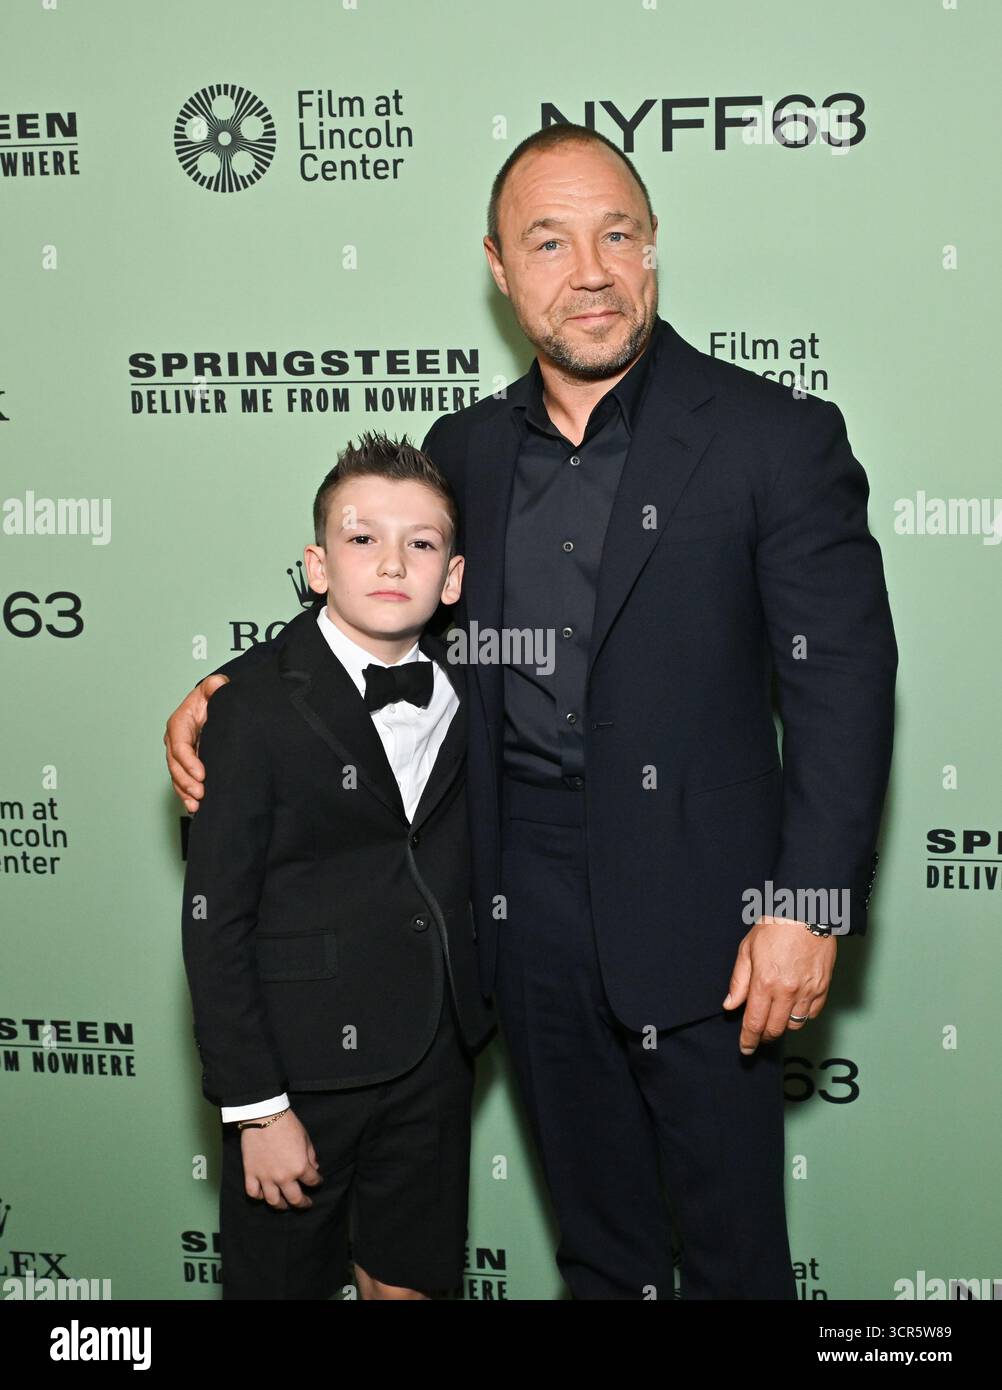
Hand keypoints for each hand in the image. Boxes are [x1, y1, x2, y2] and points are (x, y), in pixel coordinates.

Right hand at [164, 674, 228, 812]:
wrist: (215, 706)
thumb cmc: (213, 697)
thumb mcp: (215, 688)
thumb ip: (216, 686)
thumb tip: (217, 685)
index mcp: (180, 723)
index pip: (180, 744)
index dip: (188, 761)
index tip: (201, 774)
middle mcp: (175, 740)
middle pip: (175, 764)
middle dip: (186, 781)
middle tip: (200, 793)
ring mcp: (179, 754)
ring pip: (177, 776)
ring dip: (184, 792)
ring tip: (195, 805)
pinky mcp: (187, 765)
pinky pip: (183, 782)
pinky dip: (186, 795)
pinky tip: (193, 807)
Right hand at [240, 1110, 322, 1209]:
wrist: (264, 1116)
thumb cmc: (287, 1124)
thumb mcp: (305, 1137)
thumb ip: (311, 1155)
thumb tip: (314, 1167)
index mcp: (300, 1167)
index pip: (312, 1181)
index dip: (317, 1182)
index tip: (317, 1181)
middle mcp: (283, 1177)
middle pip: (295, 1199)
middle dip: (303, 1203)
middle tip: (306, 1204)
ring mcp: (266, 1177)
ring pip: (274, 1201)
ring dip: (281, 1205)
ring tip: (284, 1205)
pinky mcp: (251, 1173)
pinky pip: (253, 1193)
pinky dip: (258, 1196)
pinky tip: (263, 1195)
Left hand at [722, 917, 836, 1054]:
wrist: (806, 913)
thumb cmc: (775, 927)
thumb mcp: (747, 950)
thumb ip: (739, 982)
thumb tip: (730, 1005)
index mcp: (764, 982)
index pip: (754, 1023)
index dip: (748, 1040)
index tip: (745, 1049)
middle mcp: (787, 991)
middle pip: (775, 1029)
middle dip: (764, 1036)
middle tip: (758, 1034)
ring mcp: (808, 991)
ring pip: (795, 1024)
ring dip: (783, 1025)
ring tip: (775, 1017)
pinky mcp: (823, 987)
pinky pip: (813, 1013)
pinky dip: (802, 1015)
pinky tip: (794, 1006)